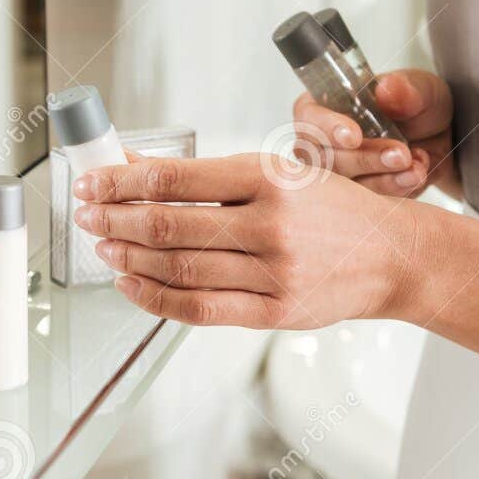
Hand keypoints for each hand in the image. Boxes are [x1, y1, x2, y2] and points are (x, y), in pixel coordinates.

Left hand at [72, 154, 419, 329]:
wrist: (392, 256)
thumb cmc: (332, 209)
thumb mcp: (279, 172)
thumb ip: (208, 175)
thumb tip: (136, 166)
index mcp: (270, 177)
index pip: (177, 179)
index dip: (123, 181)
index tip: (91, 181)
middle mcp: (271, 225)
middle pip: (170, 226)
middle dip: (116, 219)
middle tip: (85, 215)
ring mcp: (274, 273)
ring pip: (180, 268)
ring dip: (130, 258)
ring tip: (104, 246)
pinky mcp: (274, 312)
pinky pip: (200, 308)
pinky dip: (156, 297)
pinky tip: (131, 284)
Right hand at [293, 68, 457, 198]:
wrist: (441, 137)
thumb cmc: (418, 105)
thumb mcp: (421, 89)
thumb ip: (405, 90)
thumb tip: (387, 89)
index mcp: (326, 105)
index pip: (310, 117)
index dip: (327, 128)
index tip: (354, 137)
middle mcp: (324, 142)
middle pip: (324, 160)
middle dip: (364, 160)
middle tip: (401, 155)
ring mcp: (339, 174)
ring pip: (345, 189)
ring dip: (383, 181)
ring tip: (416, 168)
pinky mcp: (357, 200)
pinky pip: (368, 207)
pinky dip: (396, 192)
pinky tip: (416, 175)